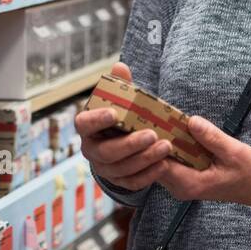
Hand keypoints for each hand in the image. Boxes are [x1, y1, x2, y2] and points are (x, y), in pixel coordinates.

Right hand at [75, 62, 170, 190]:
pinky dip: (148, 175)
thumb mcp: (122, 100)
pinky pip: (132, 182)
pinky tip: (164, 164)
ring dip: (145, 159)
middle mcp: (92, 150)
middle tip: (152, 134)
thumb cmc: (122, 115)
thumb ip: (121, 85)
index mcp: (87, 127)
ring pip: (122, 169)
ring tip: (166, 147)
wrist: (125, 140)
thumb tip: (120, 67)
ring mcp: (104, 168)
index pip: (84, 124)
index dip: (96, 119)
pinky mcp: (119, 181)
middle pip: (107, 152)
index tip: (114, 113)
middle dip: (130, 144)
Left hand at [154, 115, 250, 206]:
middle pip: (155, 163)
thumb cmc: (249, 173)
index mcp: (190, 184)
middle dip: (153, 141)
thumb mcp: (234, 152)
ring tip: (160, 118)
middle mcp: (181, 188)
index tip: (153, 120)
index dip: (153, 143)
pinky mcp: (185, 179)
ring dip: (160, 143)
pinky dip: (170, 147)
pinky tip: (172, 130)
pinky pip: (170, 162)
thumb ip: (212, 138)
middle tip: (152, 114)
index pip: (159, 164)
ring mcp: (181, 185)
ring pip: (160, 163)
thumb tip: (191, 121)